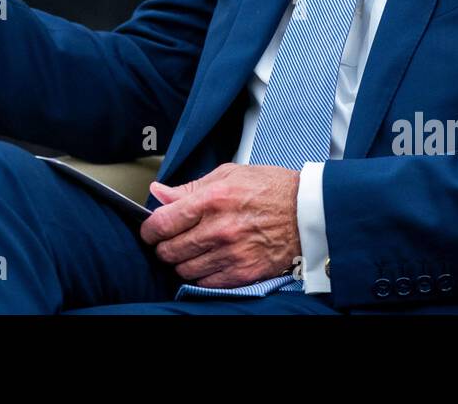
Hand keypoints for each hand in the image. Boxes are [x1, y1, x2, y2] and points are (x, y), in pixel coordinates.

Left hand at [139, 163, 301, 287]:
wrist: (307, 212)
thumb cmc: (270, 189)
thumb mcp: (228, 174)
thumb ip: (189, 187)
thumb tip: (159, 193)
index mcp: (213, 199)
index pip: (163, 222)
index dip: (149, 229)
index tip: (150, 230)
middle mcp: (219, 228)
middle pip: (170, 249)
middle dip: (163, 246)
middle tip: (169, 241)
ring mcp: (231, 253)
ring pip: (184, 269)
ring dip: (181, 262)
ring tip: (191, 251)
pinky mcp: (244, 272)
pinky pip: (206, 283)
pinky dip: (200, 276)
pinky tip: (207, 262)